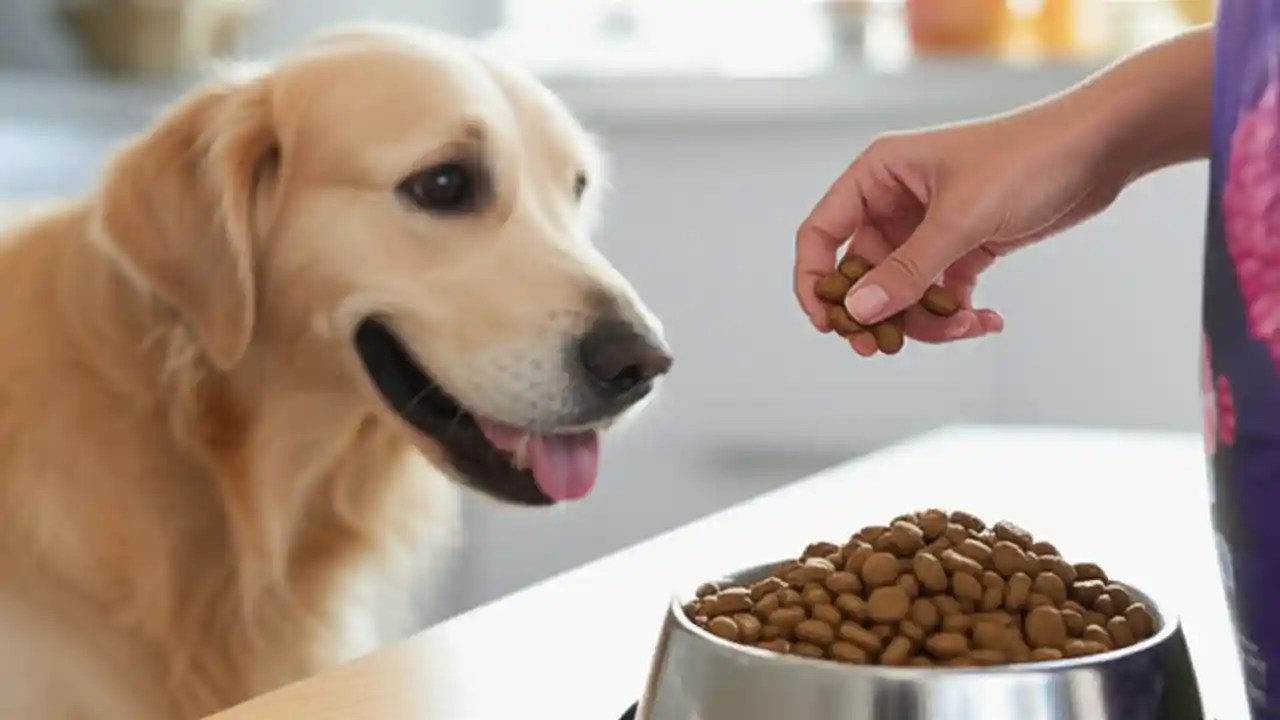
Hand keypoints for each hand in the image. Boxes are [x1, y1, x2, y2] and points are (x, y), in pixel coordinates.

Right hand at [794, 27, 1212, 356]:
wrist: (1099, 149)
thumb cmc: (1027, 160)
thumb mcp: (960, 219)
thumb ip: (907, 270)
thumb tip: (859, 310)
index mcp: (878, 175)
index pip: (821, 234)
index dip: (815, 282)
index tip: (829, 324)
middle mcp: (895, 199)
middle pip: (862, 272)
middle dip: (879, 312)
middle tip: (886, 348)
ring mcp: (929, 224)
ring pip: (904, 290)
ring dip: (928, 319)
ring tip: (965, 326)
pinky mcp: (963, 244)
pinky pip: (940, 291)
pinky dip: (958, 312)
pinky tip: (988, 320)